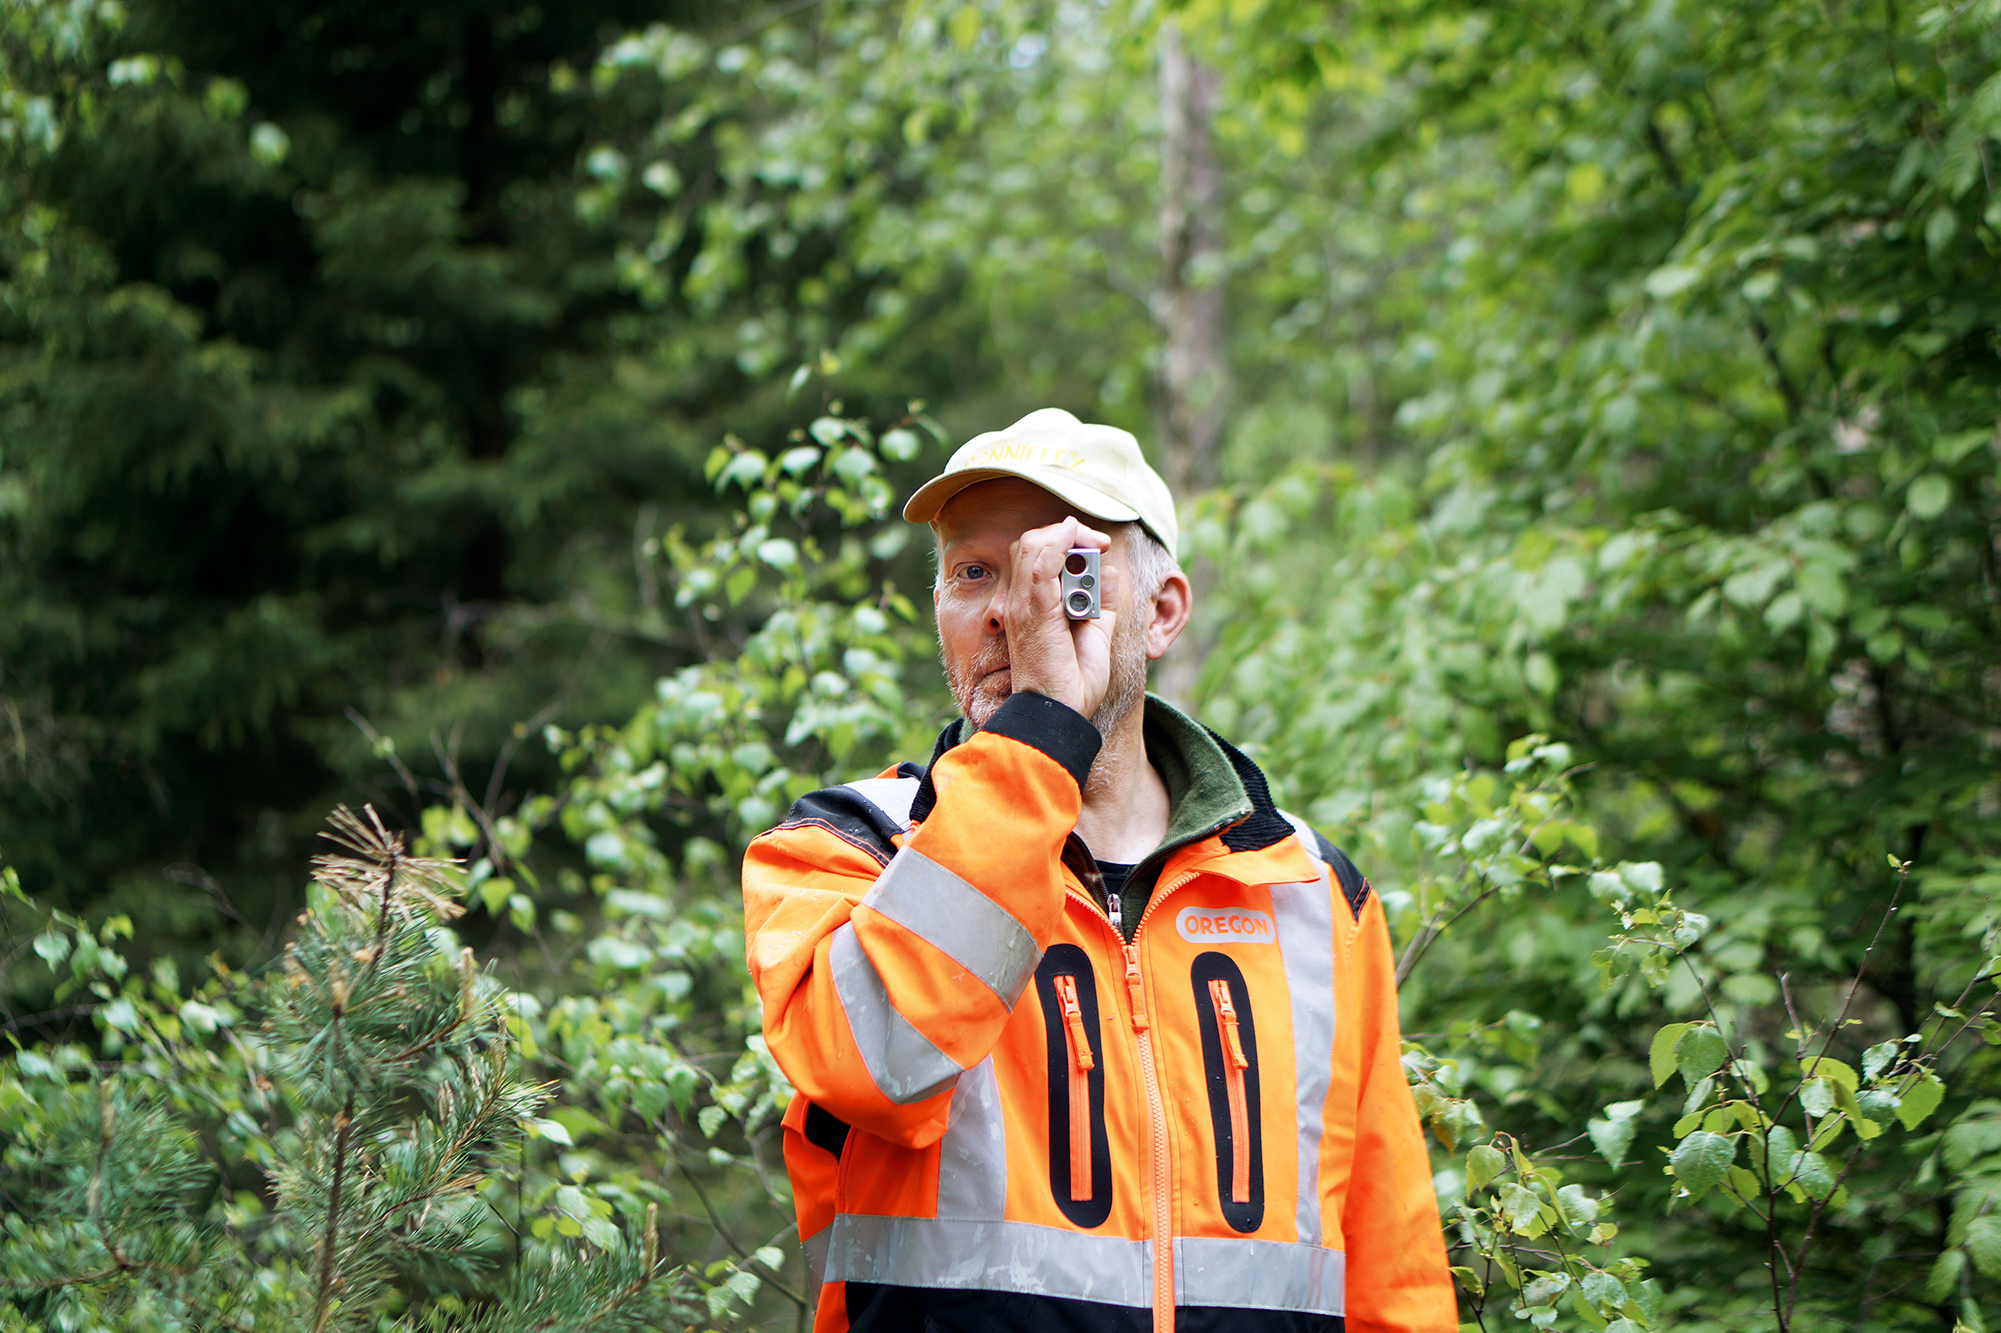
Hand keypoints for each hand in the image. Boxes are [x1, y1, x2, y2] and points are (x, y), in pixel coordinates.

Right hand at [1003, 517, 1117, 720]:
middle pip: (1031, 543)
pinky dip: (1059, 544)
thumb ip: (1100, 603)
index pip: (1036, 555)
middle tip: (1099, 541)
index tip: (1098, 545)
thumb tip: (1110, 572)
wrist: (1060, 713)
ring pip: (1033, 546)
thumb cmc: (1073, 683)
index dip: (1066, 540)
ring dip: (1069, 536)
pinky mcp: (1033, 612)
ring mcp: (1023, 605)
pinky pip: (1040, 565)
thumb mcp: (1096, 634)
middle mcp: (1021, 601)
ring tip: (1096, 542)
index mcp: (1032, 606)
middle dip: (1068, 532)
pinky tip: (1075, 535)